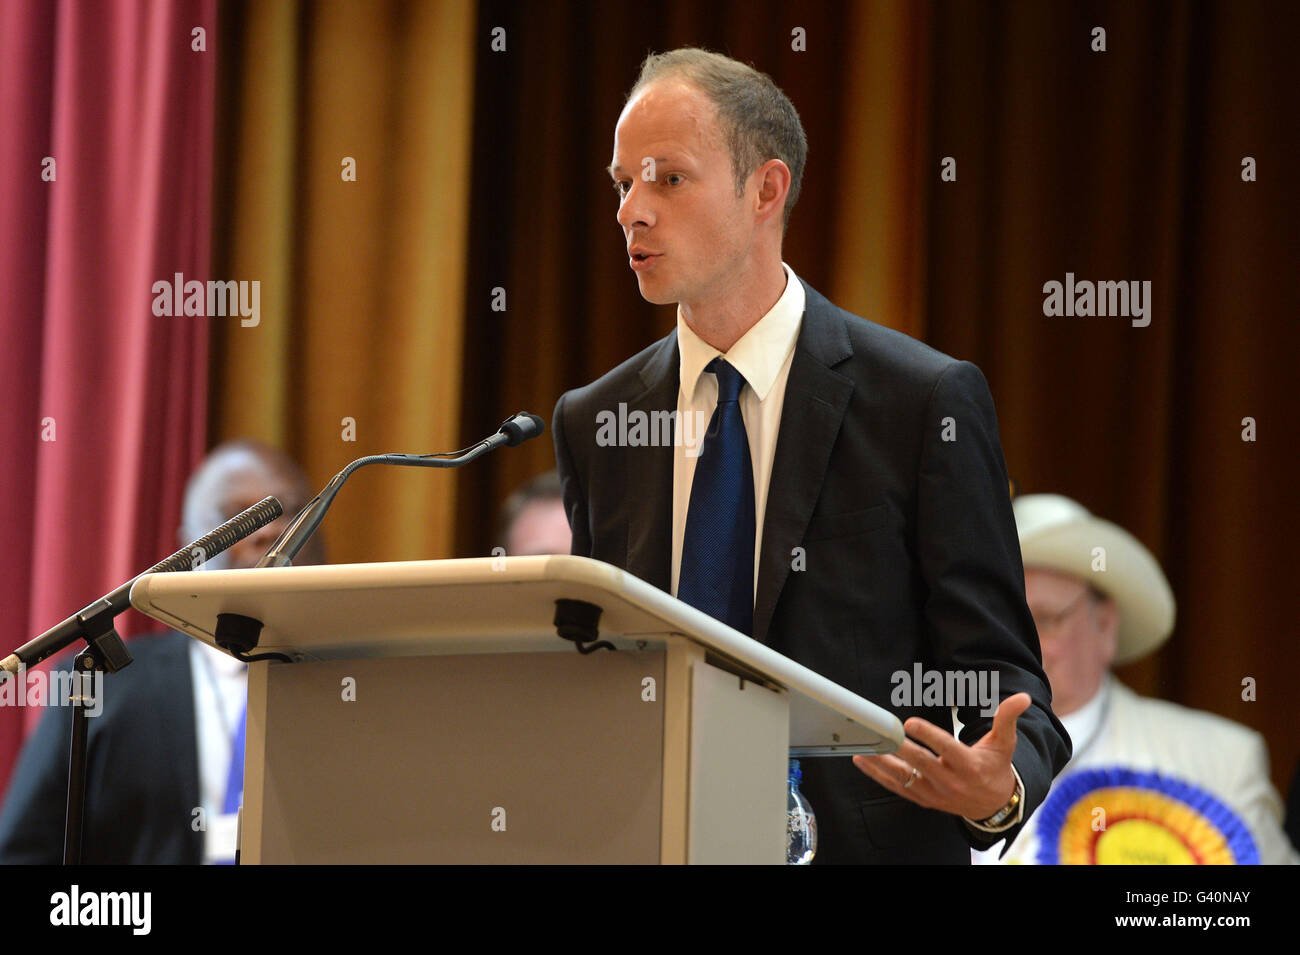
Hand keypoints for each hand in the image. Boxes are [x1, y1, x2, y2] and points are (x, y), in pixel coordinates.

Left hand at [852, 692, 1029, 819]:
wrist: (993, 804)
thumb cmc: (995, 766)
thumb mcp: (1005, 743)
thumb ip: (1007, 718)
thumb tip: (1023, 697)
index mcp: (969, 765)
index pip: (946, 748)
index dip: (928, 735)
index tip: (910, 722)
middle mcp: (950, 781)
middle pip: (921, 762)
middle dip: (898, 747)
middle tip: (880, 732)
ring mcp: (935, 792)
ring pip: (904, 777)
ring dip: (881, 762)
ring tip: (862, 746)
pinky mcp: (923, 799)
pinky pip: (897, 787)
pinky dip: (877, 775)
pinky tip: (861, 760)